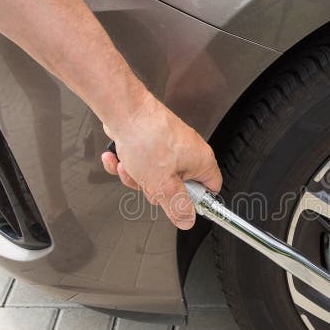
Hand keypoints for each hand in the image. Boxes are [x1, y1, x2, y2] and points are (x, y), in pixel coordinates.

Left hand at [100, 93, 221, 229]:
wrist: (122, 109)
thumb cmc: (146, 136)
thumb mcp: (162, 184)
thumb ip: (176, 206)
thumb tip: (187, 221)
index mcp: (201, 160)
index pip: (211, 189)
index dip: (197, 202)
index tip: (181, 208)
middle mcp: (189, 151)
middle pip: (177, 186)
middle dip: (155, 189)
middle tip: (148, 182)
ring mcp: (170, 145)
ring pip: (155, 175)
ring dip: (136, 176)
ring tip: (128, 166)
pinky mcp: (152, 140)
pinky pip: (142, 161)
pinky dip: (128, 161)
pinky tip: (118, 157)